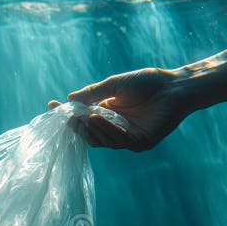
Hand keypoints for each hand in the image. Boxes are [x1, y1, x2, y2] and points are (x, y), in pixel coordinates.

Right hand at [48, 68, 193, 152]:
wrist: (175, 86)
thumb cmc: (148, 82)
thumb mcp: (114, 85)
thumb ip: (93, 93)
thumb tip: (69, 99)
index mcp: (109, 114)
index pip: (84, 120)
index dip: (69, 115)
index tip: (51, 106)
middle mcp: (117, 129)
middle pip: (90, 134)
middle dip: (77, 126)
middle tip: (68, 116)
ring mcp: (129, 138)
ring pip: (103, 140)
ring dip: (92, 129)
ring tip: (85, 116)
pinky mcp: (141, 143)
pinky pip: (120, 141)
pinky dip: (108, 130)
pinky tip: (98, 119)